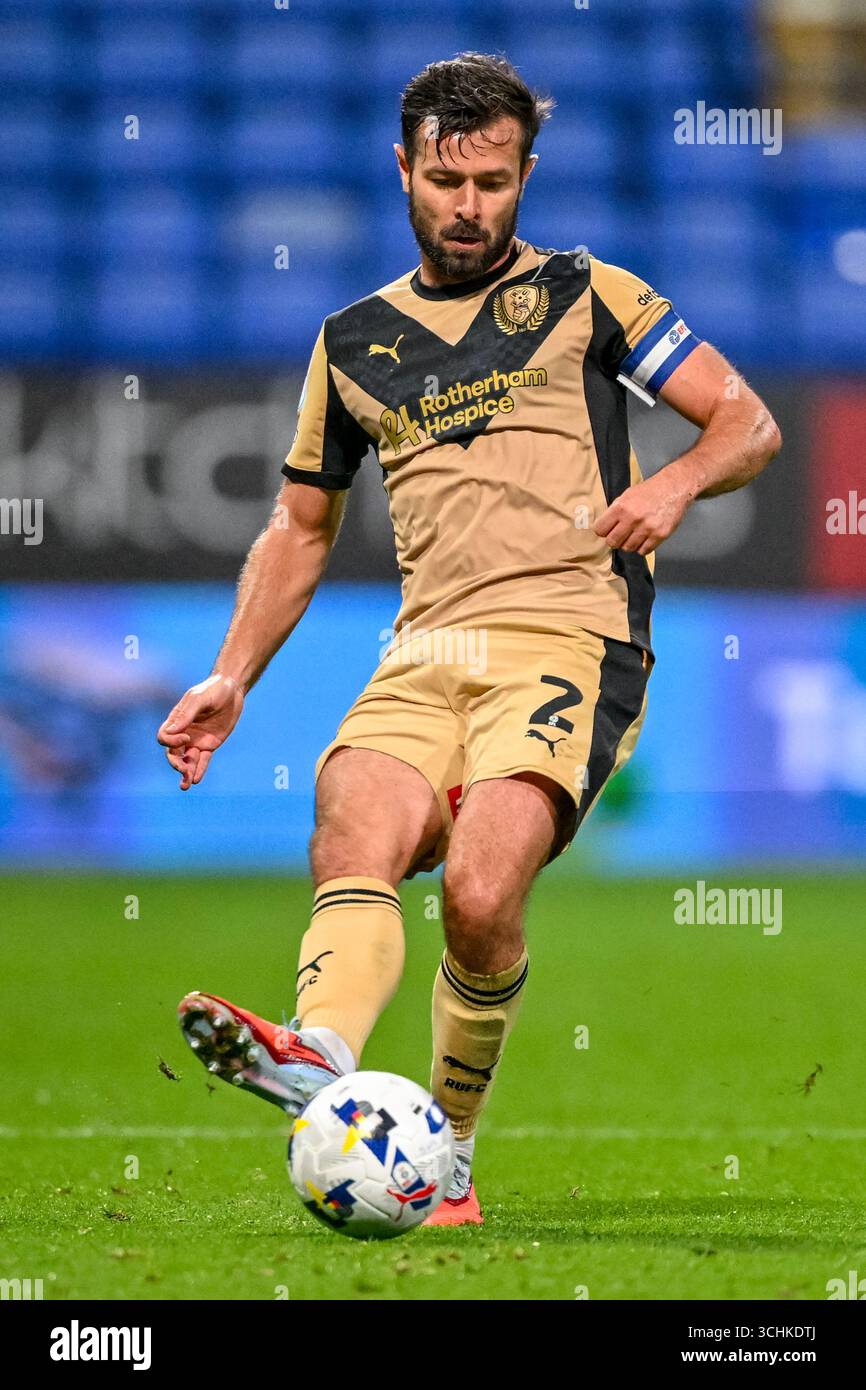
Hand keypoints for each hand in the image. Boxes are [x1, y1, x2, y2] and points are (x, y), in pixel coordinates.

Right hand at [157, 674, 244, 789]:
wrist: (232, 690)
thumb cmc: (213, 690)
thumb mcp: (199, 699)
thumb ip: (186, 714)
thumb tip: (172, 732)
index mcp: (177, 720)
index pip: (164, 737)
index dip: (171, 742)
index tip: (187, 737)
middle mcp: (184, 732)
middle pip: (173, 753)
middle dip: (176, 764)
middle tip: (183, 770)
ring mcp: (196, 740)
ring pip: (187, 760)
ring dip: (185, 773)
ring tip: (186, 785)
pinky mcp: (210, 745)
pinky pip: (203, 760)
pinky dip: (199, 770)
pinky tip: (197, 779)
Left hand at [594, 468, 692, 555]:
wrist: (673, 487)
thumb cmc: (649, 491)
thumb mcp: (627, 495)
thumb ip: (615, 511)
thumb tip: (604, 527)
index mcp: (621, 507)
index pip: (600, 530)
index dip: (602, 531)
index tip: (606, 531)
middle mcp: (633, 519)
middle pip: (612, 542)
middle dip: (614, 540)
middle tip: (620, 535)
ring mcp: (647, 528)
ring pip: (628, 548)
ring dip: (629, 544)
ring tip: (634, 535)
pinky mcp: (660, 535)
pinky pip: (644, 551)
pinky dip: (642, 547)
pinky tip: (645, 538)